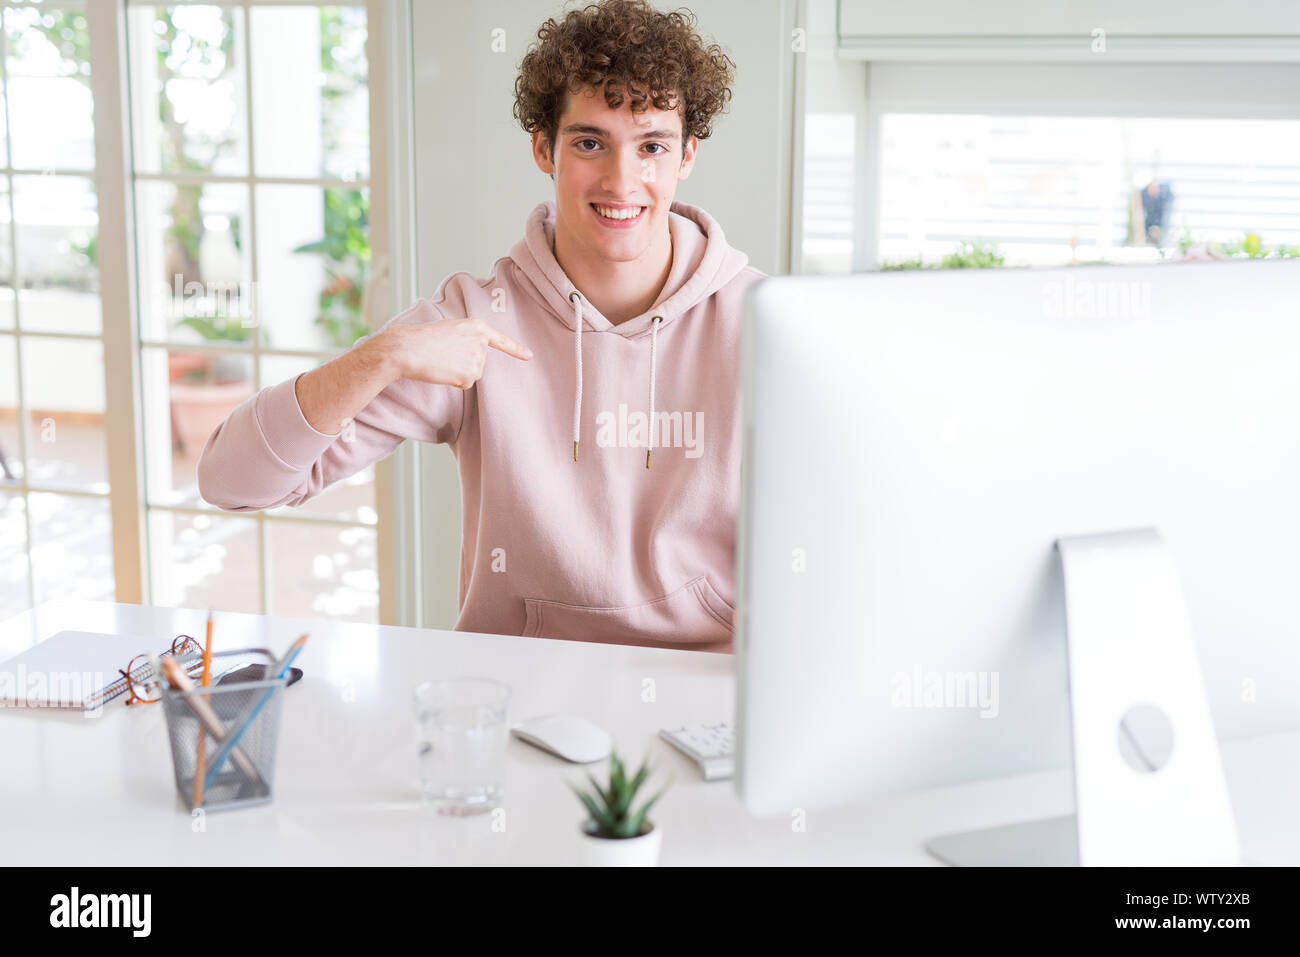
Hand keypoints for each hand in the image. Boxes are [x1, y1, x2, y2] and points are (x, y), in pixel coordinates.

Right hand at [378, 308, 532, 388]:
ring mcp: (477, 358)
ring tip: (441, 361)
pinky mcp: (471, 374)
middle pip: (480, 361)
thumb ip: (468, 340)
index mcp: (476, 326)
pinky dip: (454, 381)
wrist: (408, 348)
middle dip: (463, 362)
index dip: (515, 349)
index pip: (500, 340)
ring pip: (473, 373)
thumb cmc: (422, 339)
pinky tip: (443, 370)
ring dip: (458, 372)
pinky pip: (466, 383)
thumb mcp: (450, 330)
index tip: (529, 356)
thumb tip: (474, 364)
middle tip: (443, 354)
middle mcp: (481, 341)